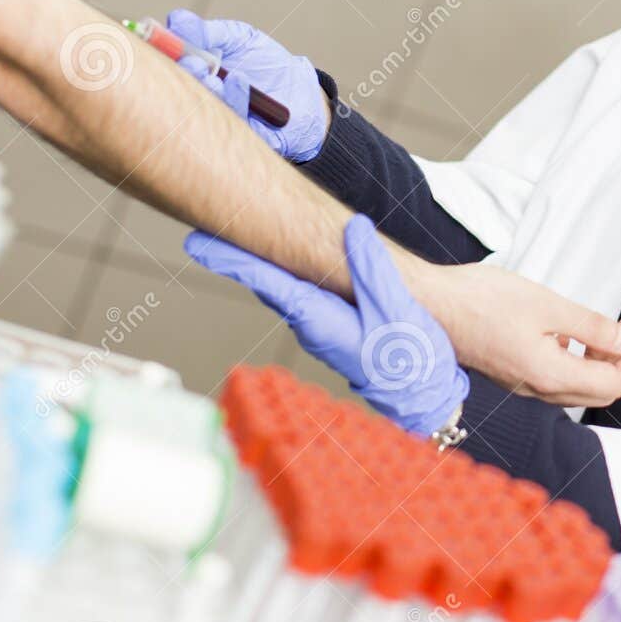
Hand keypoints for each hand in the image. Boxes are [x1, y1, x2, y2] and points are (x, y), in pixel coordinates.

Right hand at [167, 9, 329, 161]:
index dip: (159, 52)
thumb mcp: (240, 39)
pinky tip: (238, 80)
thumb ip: (209, 33)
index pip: (166, 64)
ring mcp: (215, 117)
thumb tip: (176, 20)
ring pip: (201, 108)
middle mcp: (198, 97)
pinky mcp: (237, 135)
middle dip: (183, 74)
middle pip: (178, 89)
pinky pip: (230, 120)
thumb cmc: (267, 64)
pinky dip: (233, 97)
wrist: (302, 94)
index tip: (159, 38)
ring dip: (206, 88)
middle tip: (191, 61)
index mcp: (192, 73)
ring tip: (215, 74)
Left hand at [186, 215, 468, 437]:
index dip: (231, 260)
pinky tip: (275, 256)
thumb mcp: (397, 311)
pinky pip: (298, 290)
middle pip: (264, 281)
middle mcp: (310, 323)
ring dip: (255, 262)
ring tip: (228, 235)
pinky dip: (281, 270)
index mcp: (319, 319)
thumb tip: (354, 227)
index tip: (197, 243)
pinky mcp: (330, 323)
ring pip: (281, 286)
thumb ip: (373, 269)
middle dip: (233, 256)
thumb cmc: (411, 357)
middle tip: (198, 230)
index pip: (267, 282)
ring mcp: (318, 324)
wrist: (423, 393)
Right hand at [407, 261, 620, 407]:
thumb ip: (590, 327)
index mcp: (550, 375)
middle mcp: (537, 388)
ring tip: (612, 330)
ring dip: (602, 361)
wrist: (431, 305)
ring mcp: (523, 383)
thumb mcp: (547, 305)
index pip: (613, 381)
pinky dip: (577, 360)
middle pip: (599, 391)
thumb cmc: (479, 301)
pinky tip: (573, 337)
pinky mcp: (512, 373)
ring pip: (578, 386)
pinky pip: (556, 377)